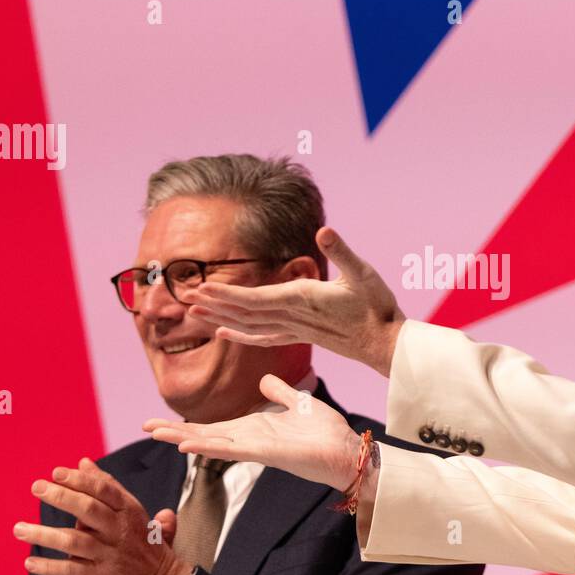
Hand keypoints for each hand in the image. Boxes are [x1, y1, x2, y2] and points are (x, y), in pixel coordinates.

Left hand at [14, 459, 192, 574]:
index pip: (103, 490)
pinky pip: (71, 571)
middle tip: (36, 487)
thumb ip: (107, 485)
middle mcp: (119, 529)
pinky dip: (49, 568)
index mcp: (128, 510)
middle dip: (61, 497)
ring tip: (18, 529)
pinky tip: (29, 563)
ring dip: (44, 535)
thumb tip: (83, 462)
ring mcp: (110, 553)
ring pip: (74, 541)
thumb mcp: (131, 508)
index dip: (80, 480)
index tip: (55, 472)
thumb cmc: (141, 539)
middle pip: (88, 510)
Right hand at [143, 373, 361, 491]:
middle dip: (174, 431)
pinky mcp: (266, 454)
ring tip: (155, 433)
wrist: (348, 451)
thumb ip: (280, 394)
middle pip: (204, 435)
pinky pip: (232, 449)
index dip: (187, 424)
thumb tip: (263, 381)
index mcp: (254, 429)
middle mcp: (249, 440)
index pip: (213, 426)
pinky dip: (209, 446)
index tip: (161, 420)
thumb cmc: (327, 434)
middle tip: (144, 426)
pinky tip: (187, 445)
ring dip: (183, 438)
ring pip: (211, 442)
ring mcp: (255, 448)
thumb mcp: (299, 405)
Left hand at [179, 226, 404, 377]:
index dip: (227, 295)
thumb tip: (325, 230)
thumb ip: (342, 251)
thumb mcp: (364, 273)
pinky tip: (224, 335)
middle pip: (246, 313)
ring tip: (195, 314)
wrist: (386, 344)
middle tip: (188, 296)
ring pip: (250, 326)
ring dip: (222, 320)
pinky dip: (242, 336)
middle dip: (216, 305)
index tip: (203, 289)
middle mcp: (294, 317)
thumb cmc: (378, 307)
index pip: (255, 299)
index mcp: (303, 299)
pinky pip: (264, 338)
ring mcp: (296, 329)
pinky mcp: (301, 336)